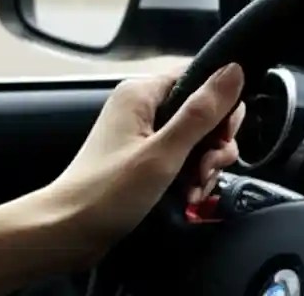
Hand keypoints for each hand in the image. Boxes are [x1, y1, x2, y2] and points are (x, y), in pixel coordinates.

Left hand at [31, 63, 245, 267]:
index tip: (223, 136)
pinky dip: (190, 176)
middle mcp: (142, 107)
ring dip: (204, 165)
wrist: (68, 233)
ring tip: (195, 190)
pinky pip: (181, 158)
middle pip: (202, 111)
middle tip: (206, 170)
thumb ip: (202, 112)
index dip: (221, 105)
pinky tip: (188, 195)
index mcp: (142, 92)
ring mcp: (142, 134)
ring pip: (196, 139)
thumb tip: (235, 70)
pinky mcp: (143, 158)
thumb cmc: (107, 192)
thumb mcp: (164, 152)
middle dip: (214, 144)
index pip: (200, 77)